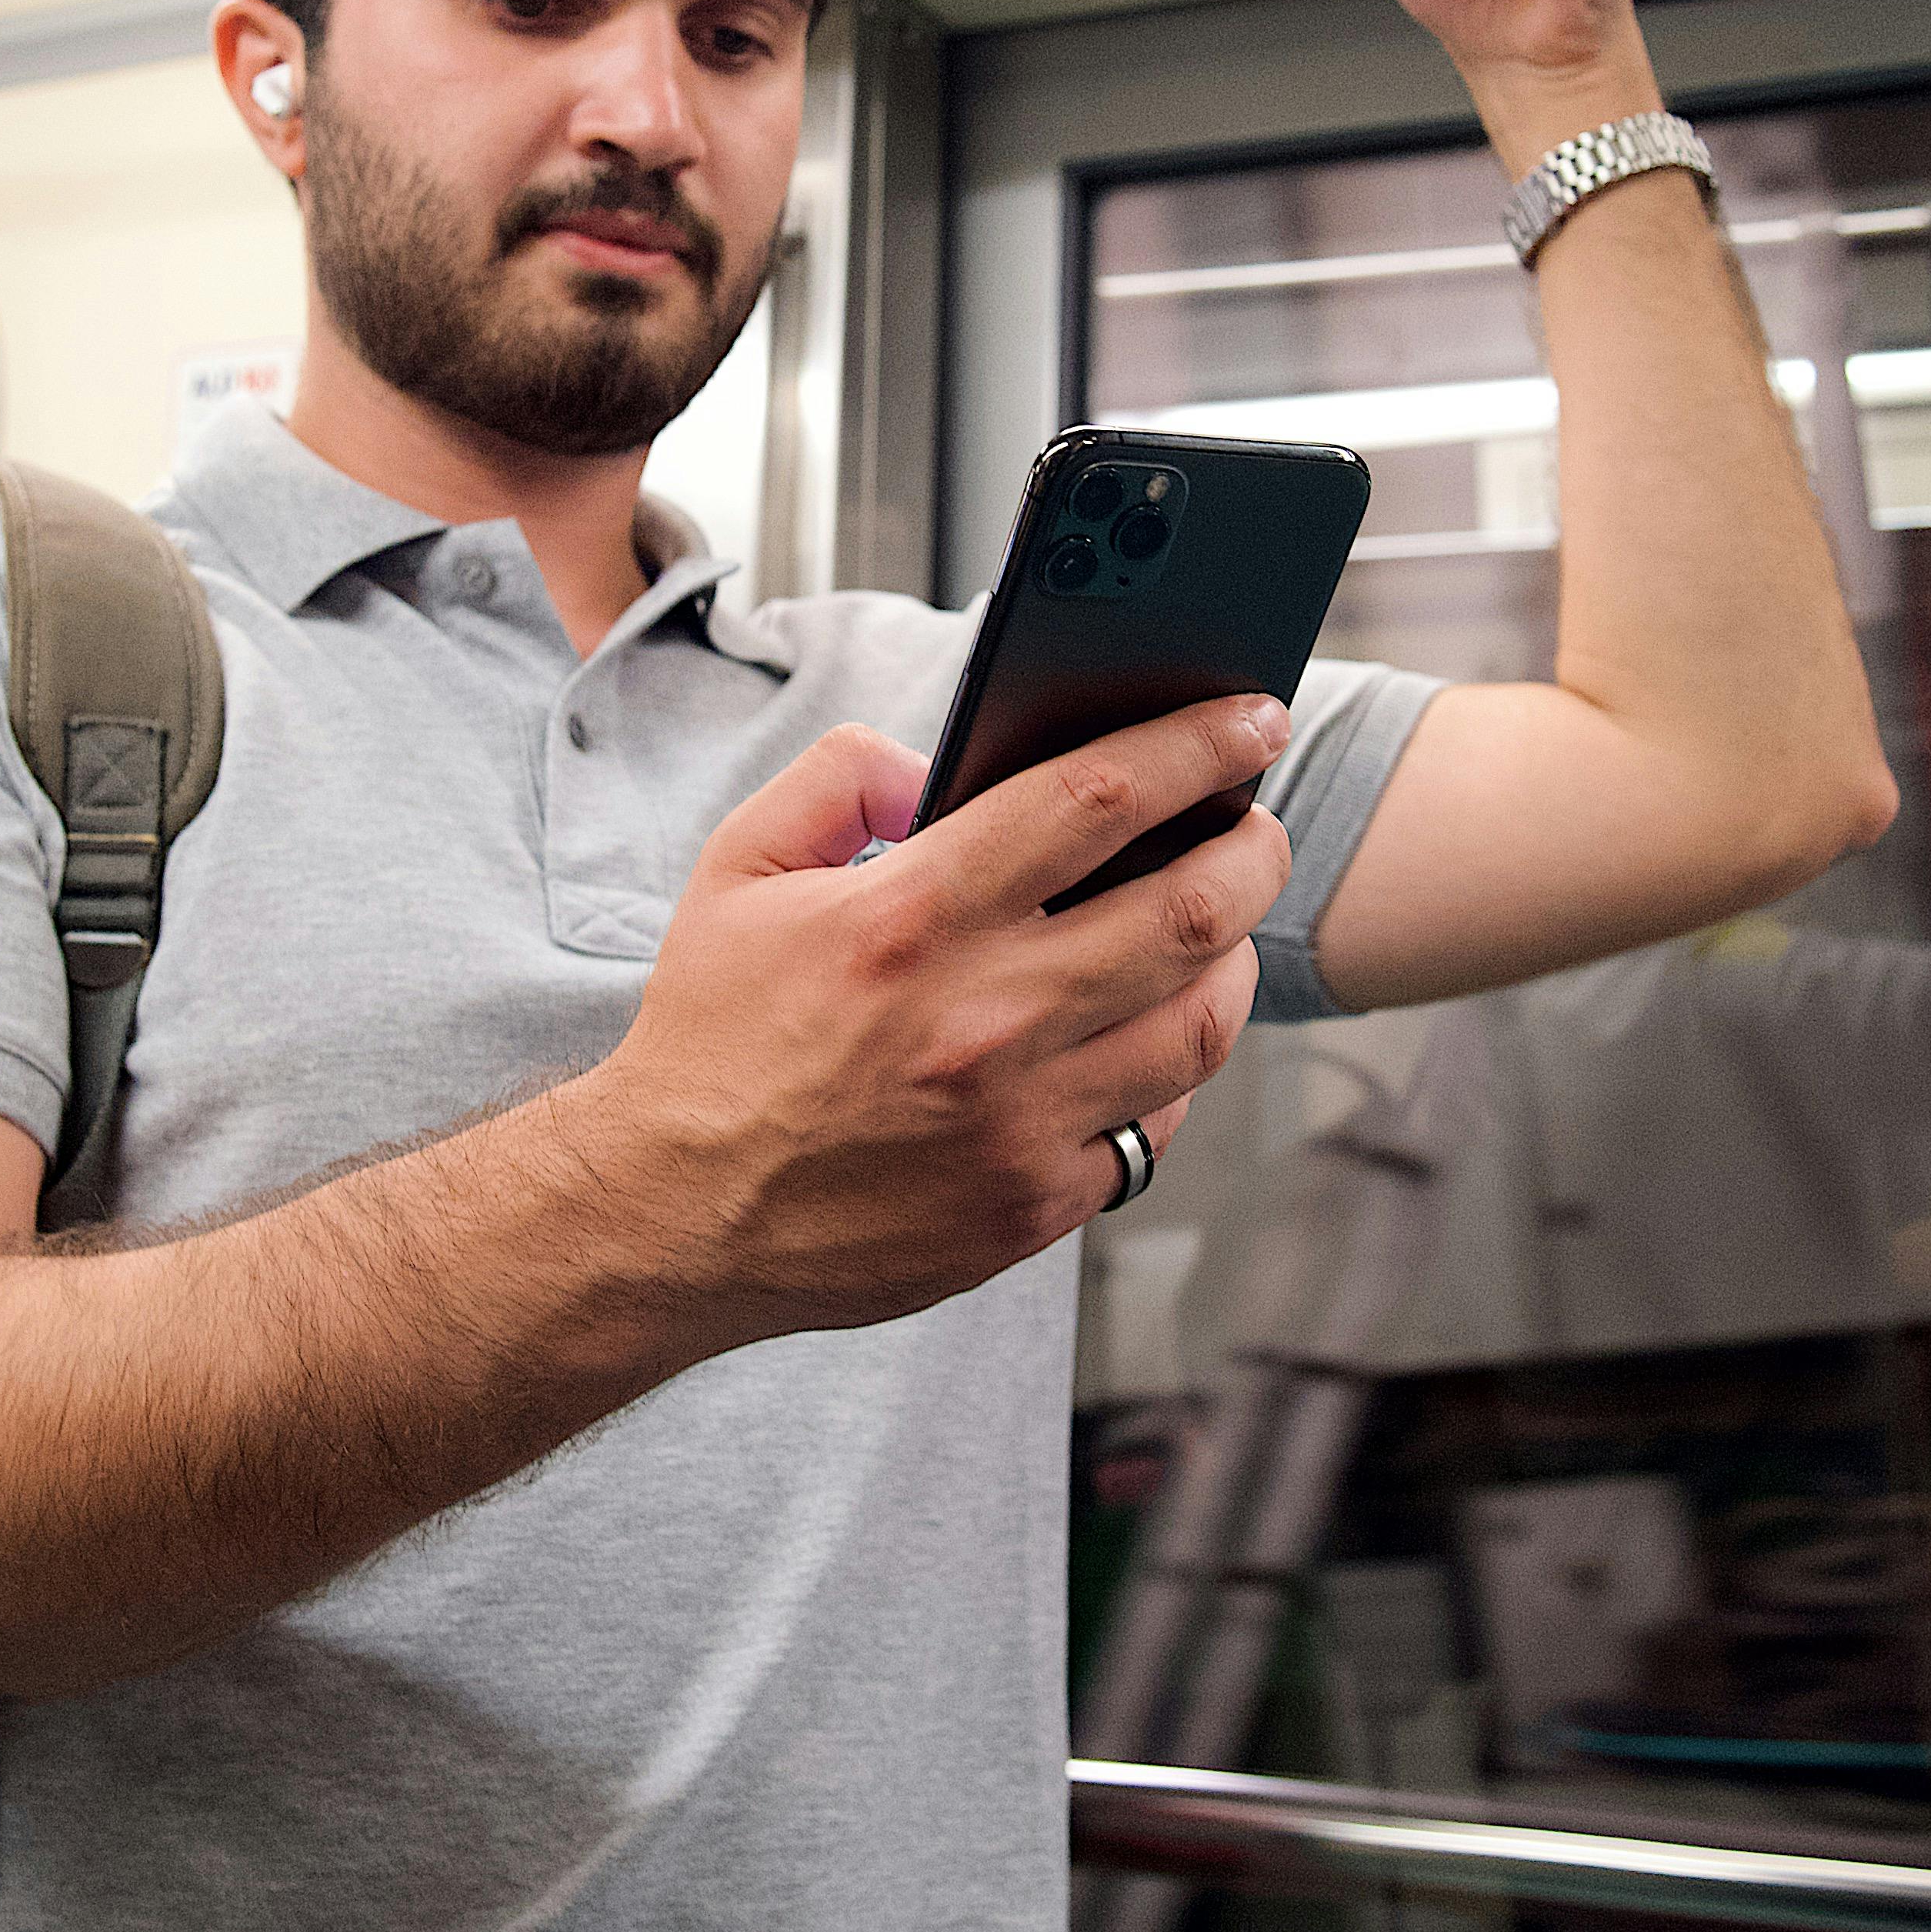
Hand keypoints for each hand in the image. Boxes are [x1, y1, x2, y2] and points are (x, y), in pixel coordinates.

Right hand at [590, 697, 1292, 1342]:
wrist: (672, 1213)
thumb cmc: (709, 1036)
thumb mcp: (737, 870)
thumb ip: (835, 778)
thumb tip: (929, 760)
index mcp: (909, 917)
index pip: (1097, 800)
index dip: (1196, 746)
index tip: (1248, 718)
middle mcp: (978, 1018)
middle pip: (1189, 912)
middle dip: (1253, 852)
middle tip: (1258, 828)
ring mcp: (1015, 1123)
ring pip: (1198, 1027)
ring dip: (1233, 961)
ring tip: (1220, 928)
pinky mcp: (1029, 1206)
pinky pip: (1151, 1128)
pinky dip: (1169, 1070)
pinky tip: (1147, 1035)